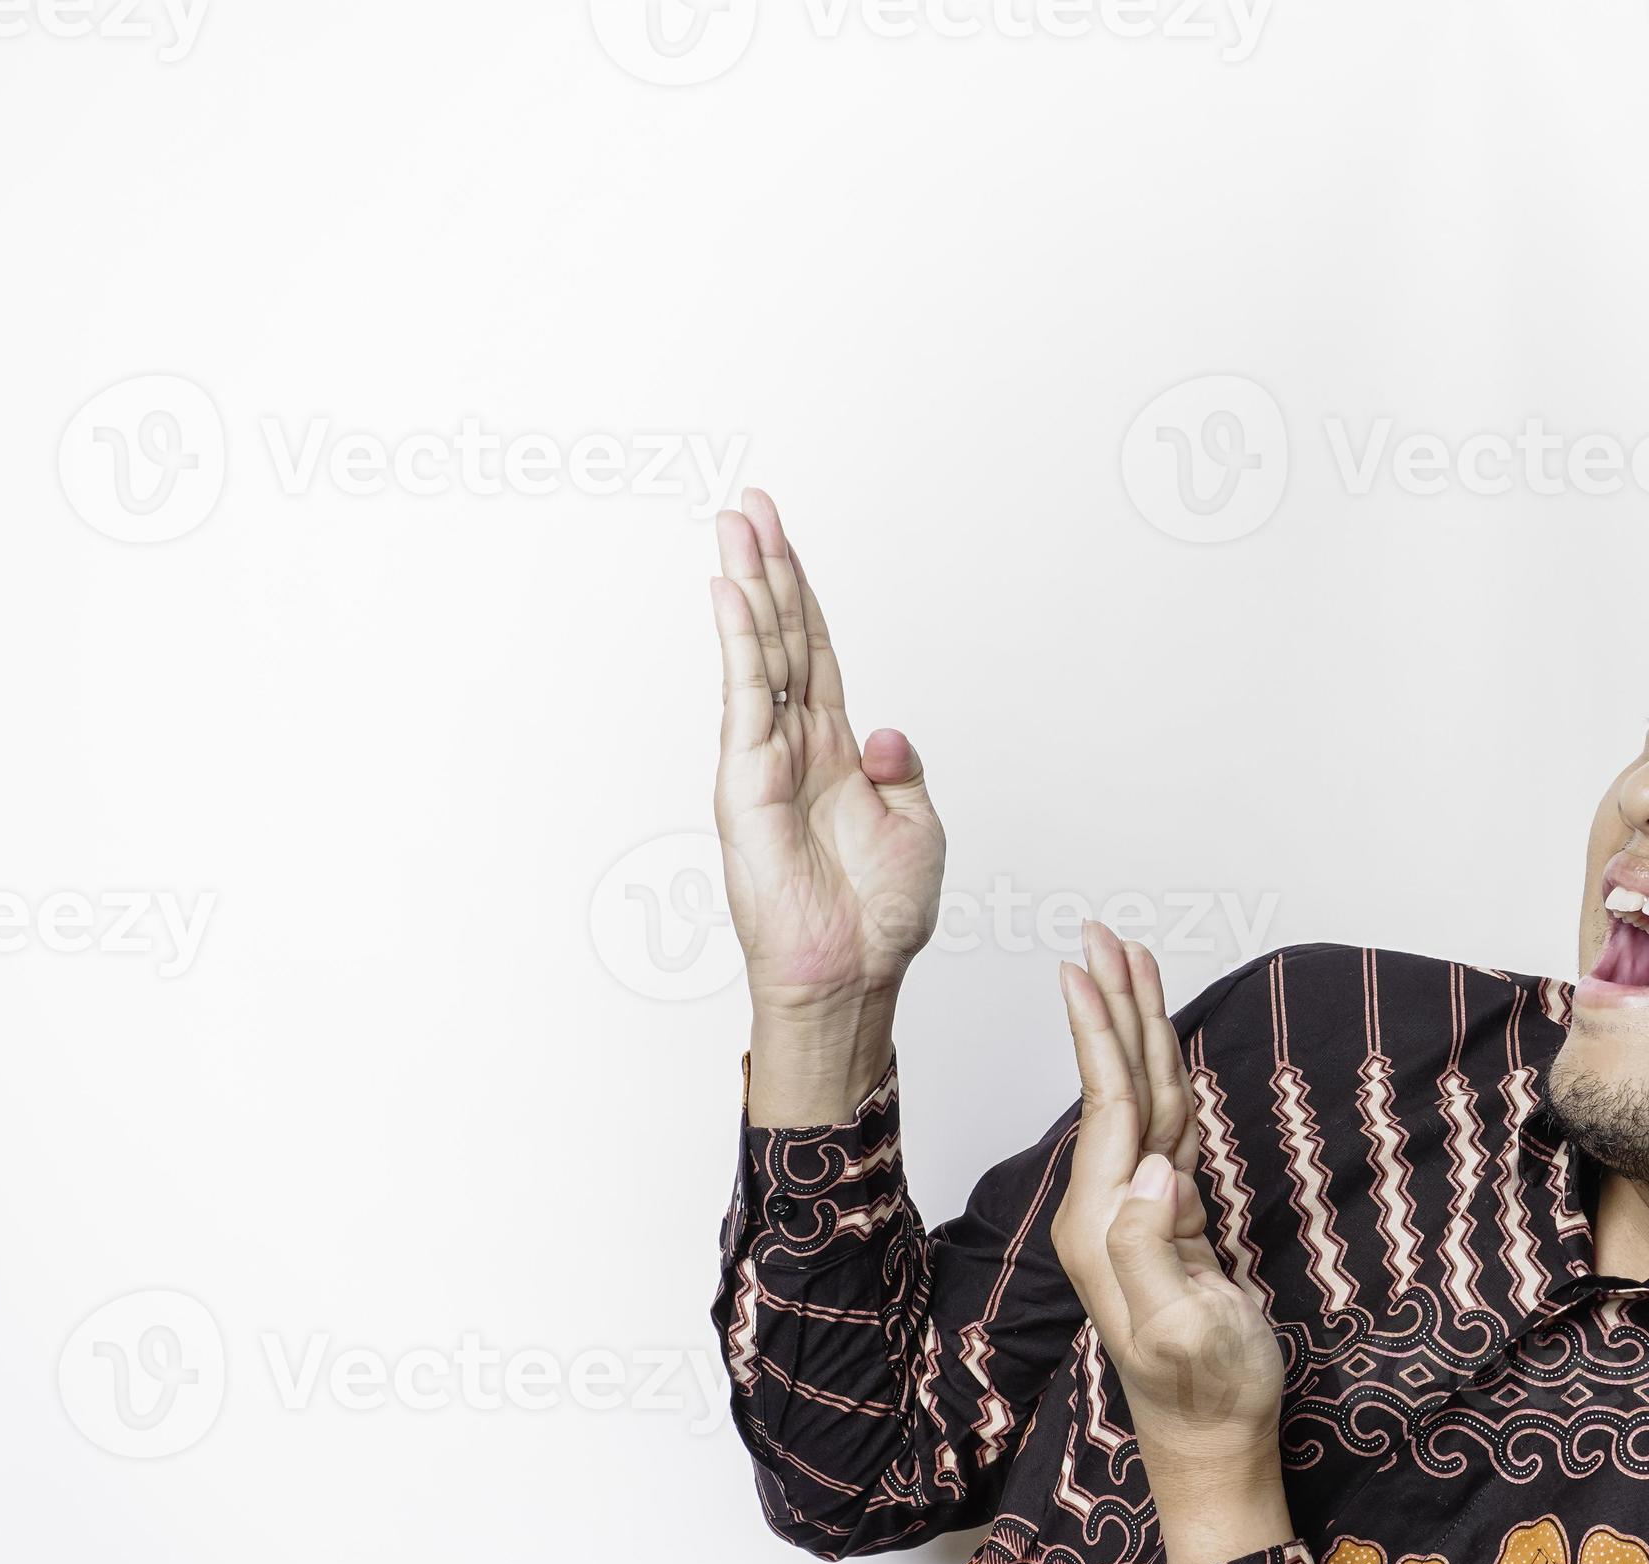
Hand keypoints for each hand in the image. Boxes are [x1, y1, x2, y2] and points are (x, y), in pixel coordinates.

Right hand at [710, 490, 944, 1121]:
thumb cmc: (882, 917)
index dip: (804, 595)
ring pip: (759, 655)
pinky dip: (739, 643)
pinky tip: (730, 594)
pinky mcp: (746, 782)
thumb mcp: (919, 830)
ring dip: (747, 587)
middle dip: (768, 568)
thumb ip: (903, 772)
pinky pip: (745, 698)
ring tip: (736, 524)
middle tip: (752, 503)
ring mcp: (765, 760)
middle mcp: (796, 746)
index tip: (785, 536)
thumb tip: (885, 732)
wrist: (854, 974)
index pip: (817, 653)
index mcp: (838, 752)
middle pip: (782, 638)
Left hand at [1052, 923, 1291, 1563]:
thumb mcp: (1181, 1334)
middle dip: (1111, 1007)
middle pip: (1117, 1085)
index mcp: (1106, 1224)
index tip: (1084, 968)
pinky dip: (1169, 1074)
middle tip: (1102, 935)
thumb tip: (1157, 1169)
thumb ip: (1155, 1252)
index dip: (1102, 1033)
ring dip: (1139, 1028)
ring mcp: (1141, 1212)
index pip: (1107, 1107)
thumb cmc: (1207, 1396)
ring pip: (1145, 1098)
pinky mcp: (1174, 1220)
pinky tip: (1162, 1044)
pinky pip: (1170, 1127)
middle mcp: (1113, 1209)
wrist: (1214, 1444)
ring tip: (1130, 965)